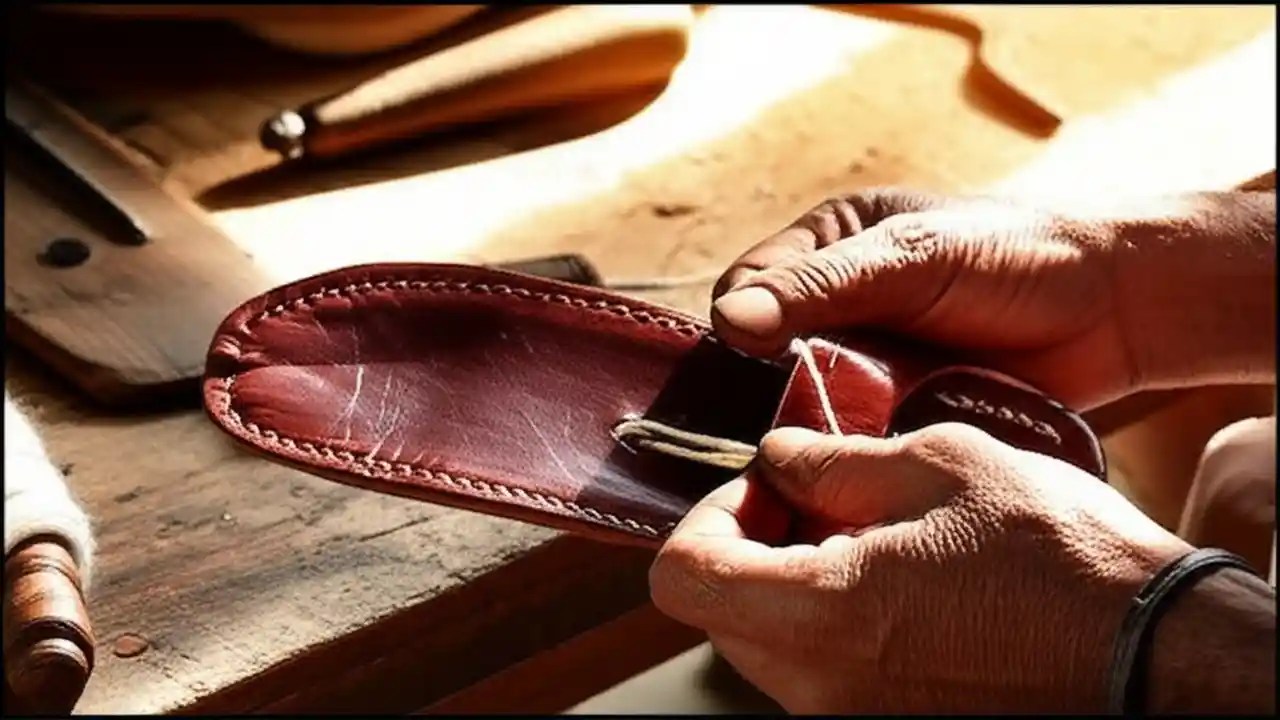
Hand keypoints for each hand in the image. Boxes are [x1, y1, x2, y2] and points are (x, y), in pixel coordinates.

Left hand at [649, 423, 1190, 713]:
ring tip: (873, 535)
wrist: (1158, 657)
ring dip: (793, 581)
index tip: (765, 488)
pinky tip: (902, 582)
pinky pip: (823, 672)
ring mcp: (854, 718)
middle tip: (818, 500)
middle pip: (721, 612)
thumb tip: (777, 457)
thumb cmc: (1062, 559)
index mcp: (821, 615)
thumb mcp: (945, 465)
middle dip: (751, 544)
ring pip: (771, 644)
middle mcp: (821, 688)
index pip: (683, 577)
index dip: (707, 517)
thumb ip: (835, 460)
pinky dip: (834, 621)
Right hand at [709, 187, 1275, 408]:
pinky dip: (844, 452)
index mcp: (827, 247)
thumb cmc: (1016, 256)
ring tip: (818, 445)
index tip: (754, 361)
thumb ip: (822, 286)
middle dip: (768, 387)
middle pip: (761, 355)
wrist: (1113, 311)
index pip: (745, 288)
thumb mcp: (912, 258)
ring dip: (807, 424)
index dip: (739, 326)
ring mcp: (862, 363)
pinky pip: (846, 438)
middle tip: (786, 414)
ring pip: (798, 403)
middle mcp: (834, 306)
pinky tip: (846, 466)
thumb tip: (733, 322)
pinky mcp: (891, 413)